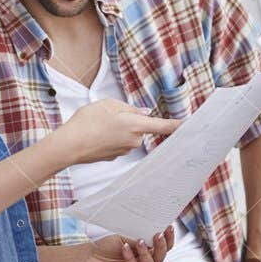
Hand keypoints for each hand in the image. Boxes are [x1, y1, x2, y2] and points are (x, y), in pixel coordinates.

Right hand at [53, 98, 181, 164]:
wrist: (69, 146)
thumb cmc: (87, 122)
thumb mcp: (108, 105)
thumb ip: (129, 108)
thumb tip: (143, 113)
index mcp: (135, 125)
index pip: (163, 125)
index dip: (177, 125)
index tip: (190, 125)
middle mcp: (134, 141)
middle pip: (140, 127)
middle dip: (129, 120)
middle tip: (108, 115)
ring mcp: (124, 151)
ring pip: (127, 135)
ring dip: (117, 129)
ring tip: (97, 125)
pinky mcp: (114, 156)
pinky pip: (117, 143)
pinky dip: (109, 138)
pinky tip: (95, 135)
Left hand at [82, 228, 174, 261]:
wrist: (89, 257)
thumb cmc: (107, 246)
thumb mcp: (125, 237)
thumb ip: (138, 238)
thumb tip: (151, 235)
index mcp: (147, 252)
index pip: (164, 248)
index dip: (169, 239)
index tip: (169, 227)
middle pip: (160, 258)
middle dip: (161, 246)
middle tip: (158, 235)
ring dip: (146, 253)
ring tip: (140, 241)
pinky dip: (130, 258)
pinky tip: (125, 247)